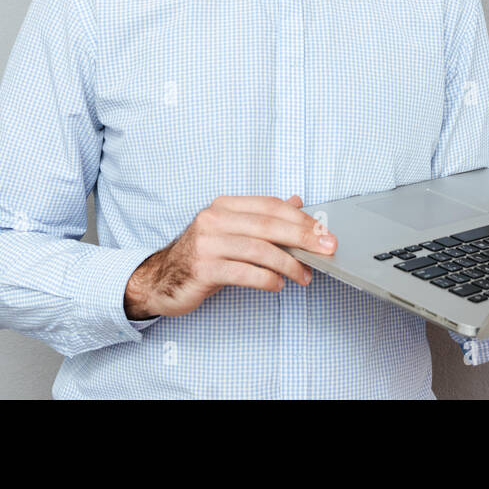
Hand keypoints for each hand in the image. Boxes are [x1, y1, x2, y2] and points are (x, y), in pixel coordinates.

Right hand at [124, 195, 334, 318]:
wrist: (162, 279)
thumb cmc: (203, 255)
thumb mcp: (232, 231)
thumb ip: (262, 217)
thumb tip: (296, 202)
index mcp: (224, 206)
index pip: (271, 206)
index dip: (301, 219)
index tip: (324, 232)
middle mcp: (214, 219)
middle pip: (269, 225)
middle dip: (304, 238)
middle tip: (326, 250)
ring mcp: (207, 243)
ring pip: (260, 250)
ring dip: (289, 265)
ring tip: (304, 276)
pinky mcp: (203, 269)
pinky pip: (244, 273)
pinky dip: (266, 280)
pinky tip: (278, 285)